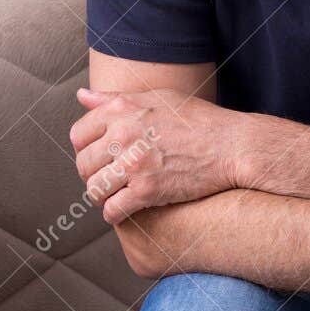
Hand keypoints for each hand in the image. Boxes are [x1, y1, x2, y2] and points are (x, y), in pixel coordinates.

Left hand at [69, 87, 245, 224]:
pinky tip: (123, 211)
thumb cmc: (197, 119)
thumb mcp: (156, 97)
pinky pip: (113, 210)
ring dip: (101, 196)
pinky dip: (114, 214)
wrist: (231, 145)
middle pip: (84, 164)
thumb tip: (82, 95)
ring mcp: (134, 164)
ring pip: (94, 189)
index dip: (84, 149)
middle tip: (107, 179)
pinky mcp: (147, 190)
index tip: (97, 157)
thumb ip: (114, 98)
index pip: (78, 135)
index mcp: (122, 111)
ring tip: (114, 195)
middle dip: (92, 174)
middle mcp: (123, 135)